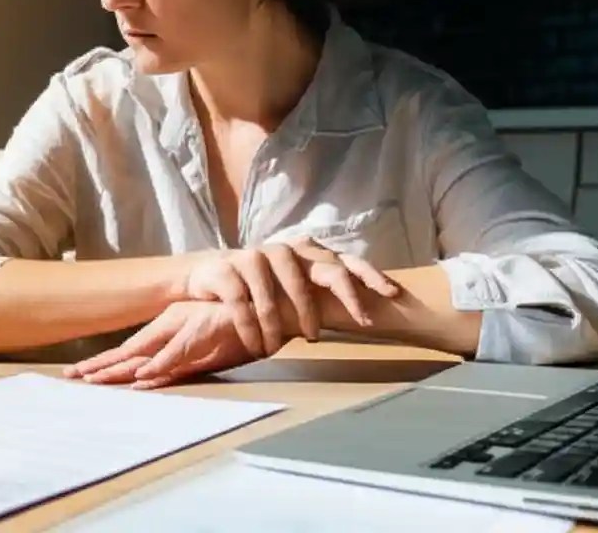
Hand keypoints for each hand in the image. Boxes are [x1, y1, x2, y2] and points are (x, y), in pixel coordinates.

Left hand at [63, 301, 253, 388]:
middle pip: (129, 351)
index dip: (105, 364)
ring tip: (94, 378)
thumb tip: (154, 378)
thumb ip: (181, 360)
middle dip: (100, 366)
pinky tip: (143, 376)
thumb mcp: (203, 346)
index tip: (80, 374)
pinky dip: (160, 366)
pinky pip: (177, 352)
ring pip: (145, 351)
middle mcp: (171, 326)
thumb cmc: (237, 324)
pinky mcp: (202, 330)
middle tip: (72, 376)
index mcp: (169, 327)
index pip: (130, 350)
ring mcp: (185, 327)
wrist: (267, 303)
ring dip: (120, 368)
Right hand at [180, 241, 399, 356]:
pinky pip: (243, 301)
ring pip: (281, 290)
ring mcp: (256, 256)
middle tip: (359, 322)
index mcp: (306, 253)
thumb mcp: (293, 286)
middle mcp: (286, 250)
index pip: (345, 261)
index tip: (391, 293)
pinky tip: (256, 346)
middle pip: (324, 269)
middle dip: (345, 296)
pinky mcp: (227, 269)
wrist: (205, 276)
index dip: (370, 275)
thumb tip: (365, 317)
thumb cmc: (259, 287)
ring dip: (283, 322)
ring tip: (284, 347)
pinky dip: (250, 327)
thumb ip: (322, 292)